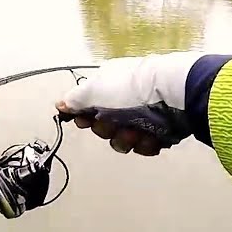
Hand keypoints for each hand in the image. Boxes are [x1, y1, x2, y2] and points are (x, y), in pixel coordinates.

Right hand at [56, 52, 201, 155]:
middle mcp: (125, 101)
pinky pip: (143, 146)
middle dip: (108, 130)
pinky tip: (152, 136)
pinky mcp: (159, 130)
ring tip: (137, 132)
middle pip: (105, 127)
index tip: (84, 121)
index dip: (85, 117)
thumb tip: (59, 103)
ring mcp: (143, 116)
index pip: (89, 107)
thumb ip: (75, 99)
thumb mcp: (95, 90)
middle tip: (115, 124)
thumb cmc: (130, 90)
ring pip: (123, 140)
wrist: (172, 96)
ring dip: (127, 139)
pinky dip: (146, 144)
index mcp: (109, 86)